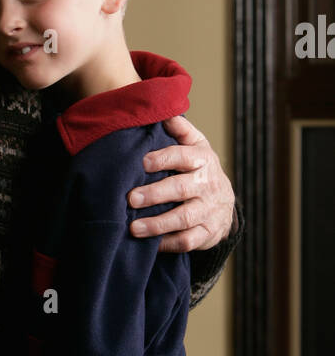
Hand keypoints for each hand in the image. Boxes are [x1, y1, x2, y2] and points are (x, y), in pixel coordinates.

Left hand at [128, 114, 235, 253]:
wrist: (225, 202)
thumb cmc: (199, 169)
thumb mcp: (196, 145)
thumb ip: (180, 129)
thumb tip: (164, 111)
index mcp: (202, 160)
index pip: (184, 156)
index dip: (164, 159)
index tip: (143, 162)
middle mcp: (208, 185)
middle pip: (181, 189)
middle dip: (155, 194)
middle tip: (131, 198)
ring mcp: (209, 211)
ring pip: (183, 219)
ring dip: (157, 224)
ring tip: (133, 228)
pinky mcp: (208, 233)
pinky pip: (188, 241)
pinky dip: (168, 244)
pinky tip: (150, 244)